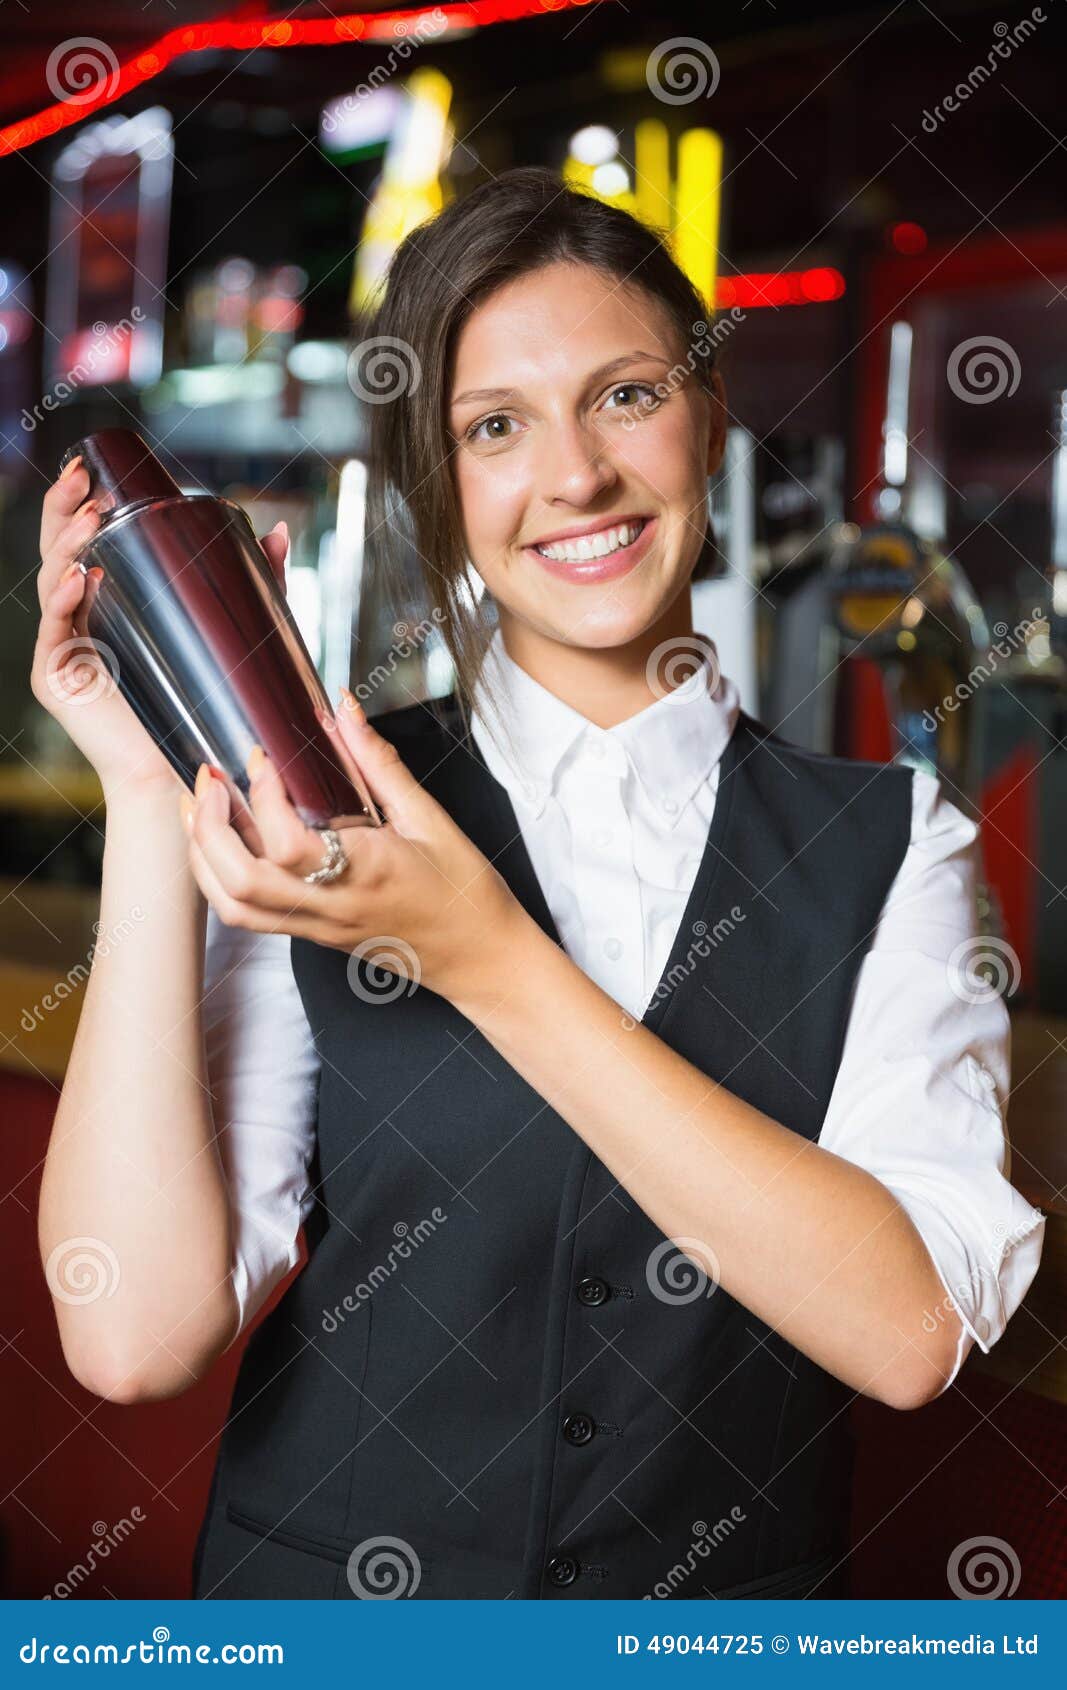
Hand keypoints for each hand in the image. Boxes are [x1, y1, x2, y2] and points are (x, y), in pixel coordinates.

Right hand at [31, 456, 289, 801]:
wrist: (190, 765)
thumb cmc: (206, 701)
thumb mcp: (232, 629)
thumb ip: (254, 582)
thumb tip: (278, 531)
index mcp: (109, 601)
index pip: (85, 541)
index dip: (80, 503)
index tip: (92, 468)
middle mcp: (80, 617)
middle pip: (58, 551)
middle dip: (65, 510)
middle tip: (81, 479)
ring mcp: (63, 647)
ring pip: (52, 583)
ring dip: (68, 547)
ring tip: (91, 520)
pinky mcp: (57, 679)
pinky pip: (54, 632)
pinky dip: (66, 602)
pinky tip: (82, 579)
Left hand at [181, 690, 523, 1003]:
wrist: (480, 957)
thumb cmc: (463, 892)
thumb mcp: (430, 818)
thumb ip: (378, 763)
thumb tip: (342, 710)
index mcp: (364, 873)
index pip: (286, 843)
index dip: (263, 795)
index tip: (263, 756)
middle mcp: (330, 907)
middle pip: (240, 882)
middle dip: (209, 827)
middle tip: (209, 779)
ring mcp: (316, 928)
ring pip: (233, 906)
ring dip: (203, 855)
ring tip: (199, 806)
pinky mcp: (311, 936)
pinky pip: (248, 915)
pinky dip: (220, 878)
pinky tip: (224, 841)